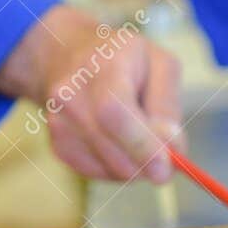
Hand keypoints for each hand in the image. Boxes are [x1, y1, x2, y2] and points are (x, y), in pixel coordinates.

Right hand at [0, 5, 182, 182]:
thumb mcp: (160, 65)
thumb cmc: (124, 59)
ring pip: (105, 167)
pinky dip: (115, 168)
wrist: (69, 55)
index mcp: (103, 65)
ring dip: (132, 166)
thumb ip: (168, 106)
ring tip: (139, 138)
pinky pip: (94, 172)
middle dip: (144, 163)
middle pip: (109, 147)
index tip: (165, 168)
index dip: (140, 144)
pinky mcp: (57, 143)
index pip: (114, 113)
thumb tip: (171, 147)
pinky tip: (118, 144)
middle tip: (166, 161)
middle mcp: (71, 93)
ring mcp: (58, 120)